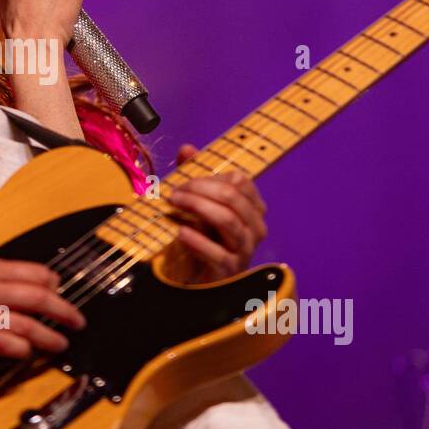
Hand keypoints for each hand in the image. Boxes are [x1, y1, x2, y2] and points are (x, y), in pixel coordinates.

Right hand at [0, 258, 85, 363]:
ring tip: (60, 343)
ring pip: (27, 324)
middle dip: (64, 311)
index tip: (64, 294)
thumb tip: (33, 286)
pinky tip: (29, 353)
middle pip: (38, 298)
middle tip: (76, 321)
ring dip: (50, 336)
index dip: (55, 285)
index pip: (33, 273)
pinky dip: (23, 349)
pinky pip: (7, 344)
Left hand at [163, 143, 266, 283]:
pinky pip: (217, 252)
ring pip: (227, 220)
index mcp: (252, 209)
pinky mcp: (230, 271)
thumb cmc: (204, 238)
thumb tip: (187, 149)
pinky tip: (180, 232)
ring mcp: (245, 250)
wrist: (200, 280)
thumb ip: (195, 177)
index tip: (183, 181)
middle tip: (174, 193)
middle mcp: (255, 229)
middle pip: (233, 197)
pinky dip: (197, 240)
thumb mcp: (200, 206)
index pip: (240, 182)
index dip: (209, 177)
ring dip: (197, 207)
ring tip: (174, 204)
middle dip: (200, 189)